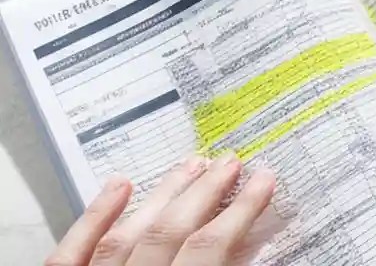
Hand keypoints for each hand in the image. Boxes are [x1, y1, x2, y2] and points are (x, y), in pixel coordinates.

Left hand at [45, 155, 275, 265]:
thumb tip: (255, 246)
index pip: (211, 248)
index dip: (242, 211)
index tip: (265, 180)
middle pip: (170, 232)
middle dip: (206, 192)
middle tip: (232, 161)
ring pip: (127, 234)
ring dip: (163, 194)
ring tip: (192, 163)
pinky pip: (73, 251)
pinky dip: (95, 215)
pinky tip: (120, 183)